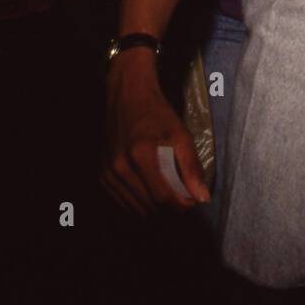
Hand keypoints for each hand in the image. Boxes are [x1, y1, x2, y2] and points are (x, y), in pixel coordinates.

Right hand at [101, 53, 209, 213]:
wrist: (126, 94)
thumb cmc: (156, 112)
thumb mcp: (180, 133)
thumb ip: (191, 166)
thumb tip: (202, 197)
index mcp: (140, 154)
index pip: (162, 197)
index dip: (181, 205)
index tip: (193, 201)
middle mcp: (120, 166)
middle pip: (149, 206)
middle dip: (170, 208)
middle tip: (183, 198)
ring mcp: (108, 173)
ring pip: (135, 208)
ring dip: (154, 209)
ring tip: (169, 196)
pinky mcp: (102, 175)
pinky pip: (122, 202)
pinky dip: (138, 204)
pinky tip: (150, 193)